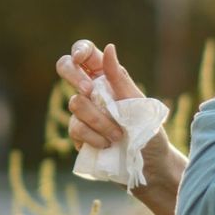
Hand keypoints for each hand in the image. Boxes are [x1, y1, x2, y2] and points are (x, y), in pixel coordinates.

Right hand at [58, 39, 186, 214]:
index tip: (82, 58)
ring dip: (98, 120)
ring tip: (118, 135)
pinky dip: (93, 136)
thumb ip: (119, 78)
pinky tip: (107, 145)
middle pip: (65, 68)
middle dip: (74, 76)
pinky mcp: (78, 134)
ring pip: (75, 103)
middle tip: (89, 90)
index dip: (80, 50)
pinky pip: (76, 128)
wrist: (149, 167)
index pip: (86, 53)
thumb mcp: (138, 103)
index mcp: (107, 76)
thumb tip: (109, 48)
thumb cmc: (148, 131)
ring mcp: (82, 112)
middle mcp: (92, 91)